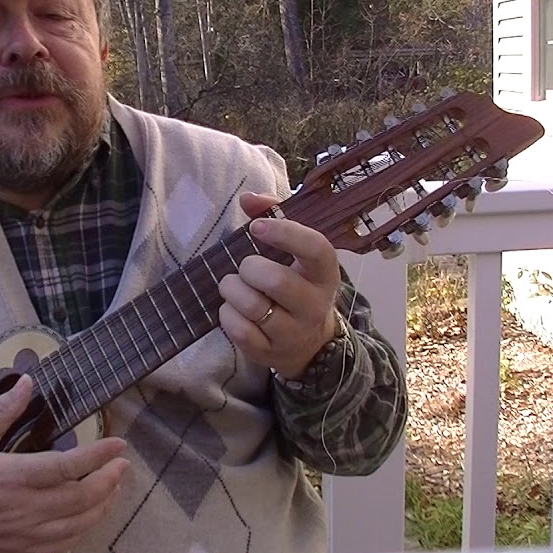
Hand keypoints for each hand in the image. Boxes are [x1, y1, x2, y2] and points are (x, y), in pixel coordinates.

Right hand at [0, 374, 129, 552]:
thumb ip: (2, 413)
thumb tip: (27, 382)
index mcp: (8, 477)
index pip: (67, 466)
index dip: (98, 455)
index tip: (119, 443)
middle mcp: (19, 509)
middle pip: (80, 499)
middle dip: (109, 480)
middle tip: (122, 464)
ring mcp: (18, 536)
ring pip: (74, 526)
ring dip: (101, 507)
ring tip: (112, 488)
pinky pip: (57, 547)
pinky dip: (79, 532)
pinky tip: (86, 518)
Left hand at [217, 192, 340, 378]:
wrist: (309, 343)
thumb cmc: (296, 283)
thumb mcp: (294, 251)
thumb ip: (272, 216)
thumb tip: (246, 199)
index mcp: (324, 273)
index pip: (315, 248)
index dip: (285, 233)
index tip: (257, 226)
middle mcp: (314, 305)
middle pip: (277, 280)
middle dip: (249, 268)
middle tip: (245, 268)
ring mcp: (293, 333)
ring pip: (253, 306)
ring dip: (232, 290)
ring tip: (233, 286)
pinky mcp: (270, 353)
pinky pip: (239, 331)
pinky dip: (227, 314)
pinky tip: (233, 309)